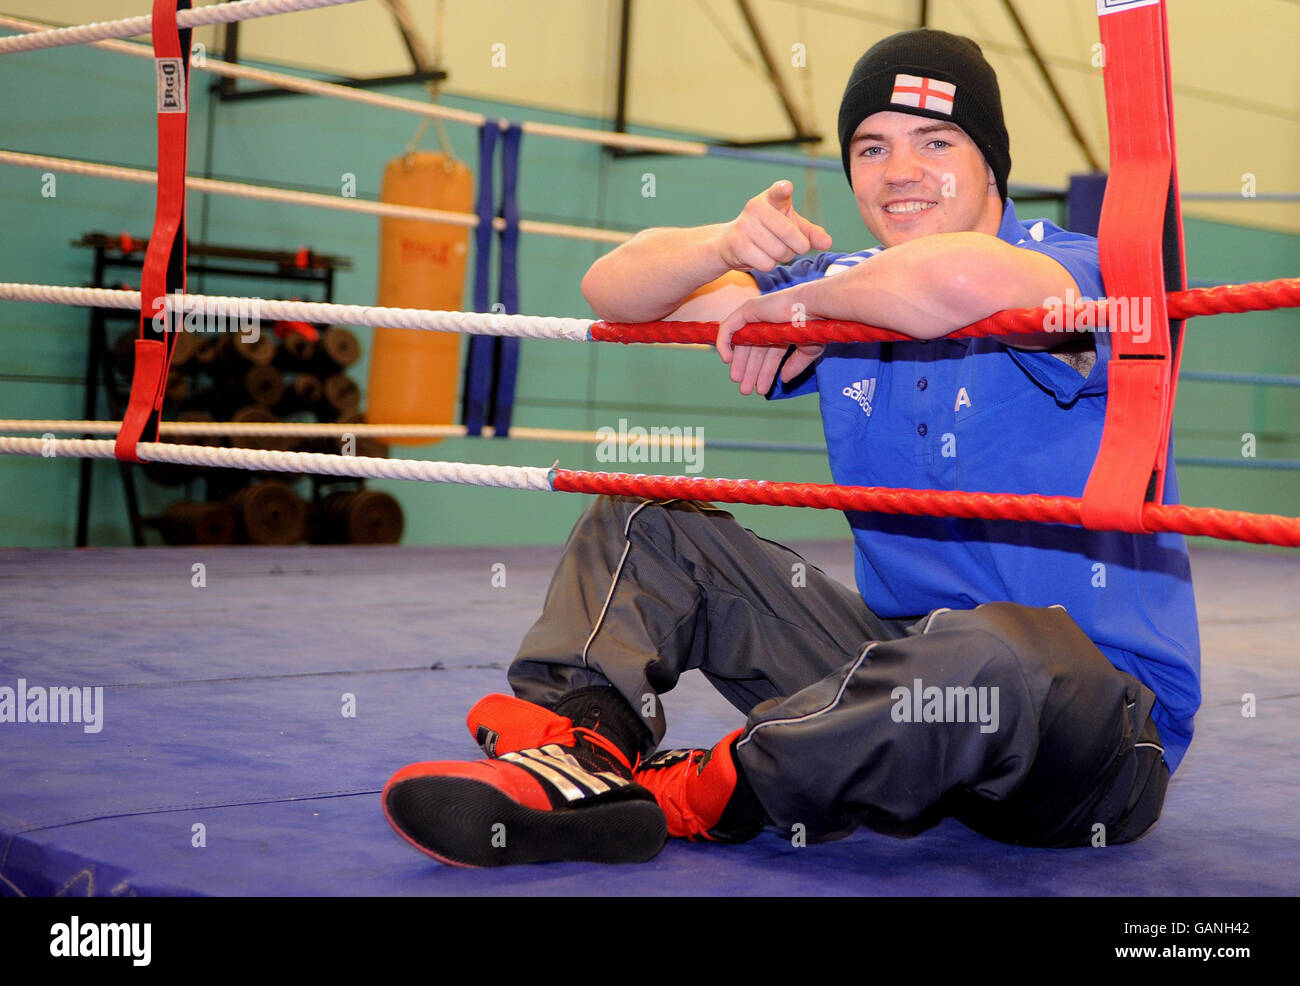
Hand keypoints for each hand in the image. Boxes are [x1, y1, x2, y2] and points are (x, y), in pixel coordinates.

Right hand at [713, 180, 831, 272]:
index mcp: (770, 199)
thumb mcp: (790, 226)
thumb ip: (810, 233)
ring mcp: (745, 226)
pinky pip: (766, 263)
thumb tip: (827, 242)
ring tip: (772, 250)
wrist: (731, 243)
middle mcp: (755, 208)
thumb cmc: (767, 231)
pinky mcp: (738, 245)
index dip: (782, 190)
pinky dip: (769, 265)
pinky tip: (761, 257)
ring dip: (782, 257)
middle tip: (793, 247)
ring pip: (779, 251)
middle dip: (798, 246)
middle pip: (789, 234)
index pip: (777, 192)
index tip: (787, 188)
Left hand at [717, 290, 825, 395]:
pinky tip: (726, 361)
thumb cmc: (814, 326)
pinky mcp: (747, 310)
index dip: (765, 372)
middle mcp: (768, 324)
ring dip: (739, 364)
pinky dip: (723, 343)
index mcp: (782, 332)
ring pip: (742, 344)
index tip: (761, 390)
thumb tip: (784, 380)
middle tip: (745, 390)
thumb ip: (794, 365)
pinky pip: (728, 328)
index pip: (769, 354)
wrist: (812, 308)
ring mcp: (757, 317)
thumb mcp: (807, 351)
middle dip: (750, 371)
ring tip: (738, 381)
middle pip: (754, 351)